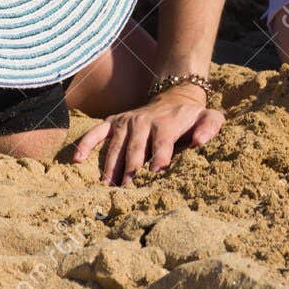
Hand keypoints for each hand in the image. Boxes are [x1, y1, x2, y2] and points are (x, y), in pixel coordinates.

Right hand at [71, 83, 223, 184]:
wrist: (174, 97)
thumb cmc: (191, 117)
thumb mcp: (209, 117)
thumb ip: (211, 127)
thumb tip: (201, 141)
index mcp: (165, 123)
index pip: (161, 143)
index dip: (159, 158)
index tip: (155, 174)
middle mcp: (142, 121)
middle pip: (135, 149)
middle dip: (132, 170)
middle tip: (128, 192)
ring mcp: (125, 122)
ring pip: (116, 147)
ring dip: (111, 168)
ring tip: (108, 188)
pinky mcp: (113, 122)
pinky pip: (96, 133)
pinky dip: (86, 144)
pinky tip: (77, 159)